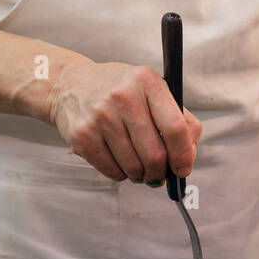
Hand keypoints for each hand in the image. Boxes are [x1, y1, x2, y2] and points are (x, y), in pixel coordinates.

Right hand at [46, 57, 201, 184]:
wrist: (70, 84)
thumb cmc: (118, 89)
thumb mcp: (150, 89)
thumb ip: (178, 117)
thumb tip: (188, 155)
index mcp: (147, 82)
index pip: (175, 128)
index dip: (183, 155)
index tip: (183, 169)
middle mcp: (124, 96)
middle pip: (155, 155)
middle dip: (160, 172)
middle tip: (159, 174)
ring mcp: (100, 116)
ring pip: (134, 168)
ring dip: (140, 175)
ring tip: (137, 165)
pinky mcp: (82, 135)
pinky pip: (112, 172)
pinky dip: (121, 174)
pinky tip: (118, 160)